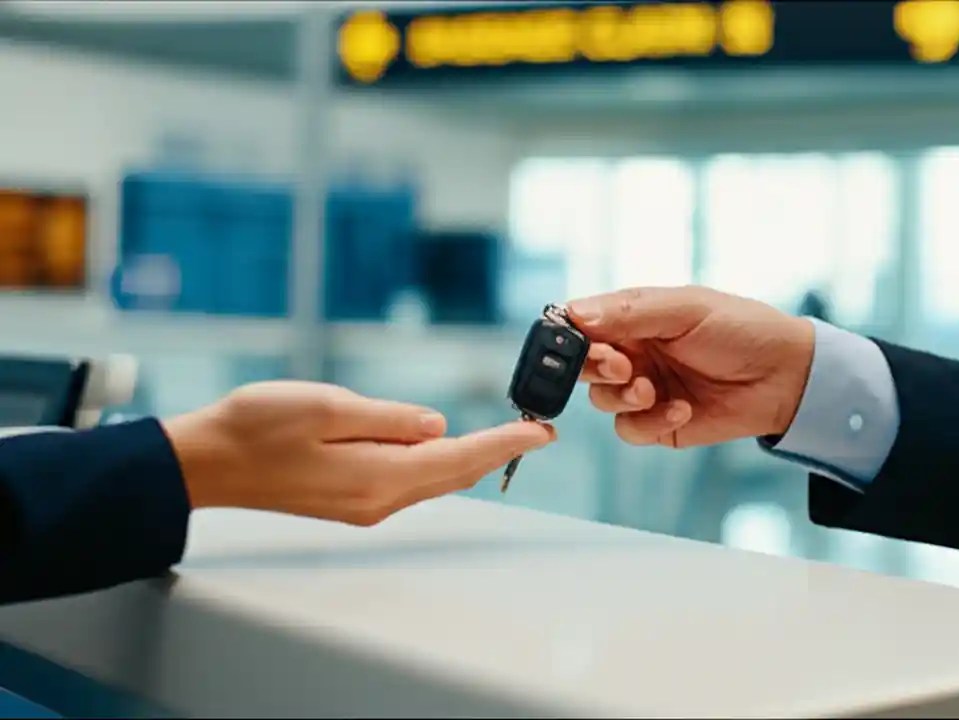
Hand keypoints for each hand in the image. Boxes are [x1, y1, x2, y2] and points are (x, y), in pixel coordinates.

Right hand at [161, 381, 554, 525]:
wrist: (205, 462)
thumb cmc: (255, 428)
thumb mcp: (328, 407)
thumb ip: (389, 418)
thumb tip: (437, 425)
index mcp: (377, 477)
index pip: (458, 459)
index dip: (504, 444)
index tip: (542, 433)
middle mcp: (377, 500)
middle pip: (452, 475)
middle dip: (496, 452)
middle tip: (536, 431)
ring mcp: (363, 504)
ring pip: (432, 480)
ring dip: (468, 459)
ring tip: (505, 437)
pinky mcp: (349, 498)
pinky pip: (408, 482)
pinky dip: (436, 464)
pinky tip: (445, 450)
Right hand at [568, 286, 814, 447]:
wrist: (786, 376)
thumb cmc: (743, 329)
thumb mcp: (686, 308)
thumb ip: (631, 311)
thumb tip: (576, 314)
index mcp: (636, 317)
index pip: (584, 324)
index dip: (573, 336)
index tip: (577, 343)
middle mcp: (635, 352)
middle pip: (584, 365)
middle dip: (594, 367)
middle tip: (621, 366)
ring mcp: (646, 388)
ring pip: (602, 400)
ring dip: (622, 397)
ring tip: (652, 390)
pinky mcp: (659, 423)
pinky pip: (630, 430)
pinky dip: (649, 422)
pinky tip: (681, 410)